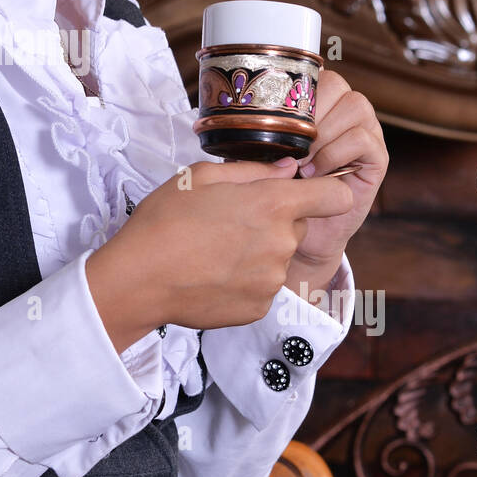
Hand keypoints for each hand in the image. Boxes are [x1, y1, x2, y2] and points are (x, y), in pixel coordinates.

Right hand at [87, 157, 354, 344]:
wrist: (139, 279)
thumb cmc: (164, 220)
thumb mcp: (200, 176)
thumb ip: (253, 170)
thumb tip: (288, 168)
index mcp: (274, 204)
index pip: (337, 196)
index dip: (327, 191)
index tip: (309, 192)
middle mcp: (282, 243)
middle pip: (300, 225)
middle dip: (276, 220)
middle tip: (232, 220)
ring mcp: (273, 280)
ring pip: (279, 256)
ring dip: (258, 251)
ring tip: (215, 249)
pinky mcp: (260, 307)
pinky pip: (264, 286)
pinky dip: (246, 280)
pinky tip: (213, 273)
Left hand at [274, 70, 388, 274]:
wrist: (300, 234)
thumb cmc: (278, 190)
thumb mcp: (259, 155)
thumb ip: (256, 132)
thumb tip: (239, 119)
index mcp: (319, 103)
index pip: (315, 73)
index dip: (296, 88)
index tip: (274, 117)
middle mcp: (346, 111)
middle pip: (337, 84)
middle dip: (308, 113)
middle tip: (289, 145)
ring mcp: (366, 131)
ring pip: (355, 106)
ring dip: (323, 134)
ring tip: (302, 162)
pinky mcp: (378, 158)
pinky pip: (362, 139)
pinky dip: (334, 154)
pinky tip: (315, 173)